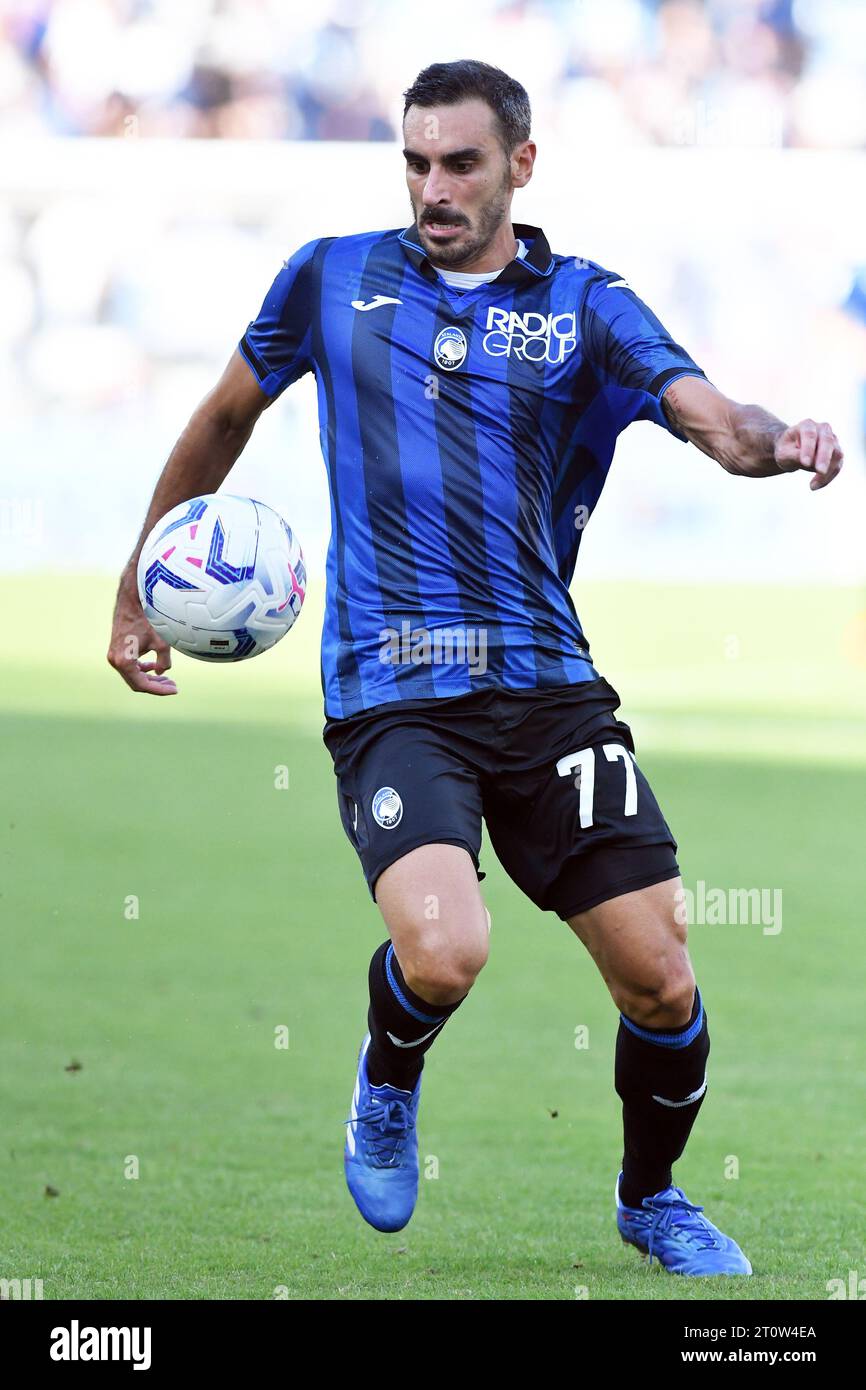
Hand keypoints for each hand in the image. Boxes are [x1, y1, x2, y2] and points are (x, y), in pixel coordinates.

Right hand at [107, 573, 177, 694]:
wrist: (132, 599)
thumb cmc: (148, 619)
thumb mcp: (162, 642)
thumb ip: (164, 662)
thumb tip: (162, 673)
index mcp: (124, 661)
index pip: (142, 685)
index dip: (159, 690)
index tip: (174, 690)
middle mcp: (115, 660)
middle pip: (136, 682)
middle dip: (156, 685)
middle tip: (173, 685)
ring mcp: (114, 654)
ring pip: (133, 675)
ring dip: (150, 678)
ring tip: (168, 679)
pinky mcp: (116, 648)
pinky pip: (129, 666)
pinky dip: (142, 669)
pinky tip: (155, 668)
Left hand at [774, 419, 842, 489]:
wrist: (791, 451)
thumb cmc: (786, 450)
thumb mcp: (784, 454)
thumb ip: (795, 456)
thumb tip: (810, 463)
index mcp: (807, 425)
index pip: (809, 435)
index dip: (808, 448)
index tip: (805, 463)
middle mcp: (823, 429)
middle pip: (828, 442)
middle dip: (824, 457)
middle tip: (820, 471)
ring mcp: (832, 440)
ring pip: (837, 454)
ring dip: (827, 471)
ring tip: (812, 486)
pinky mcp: (836, 453)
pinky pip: (837, 465)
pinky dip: (829, 477)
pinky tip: (815, 485)